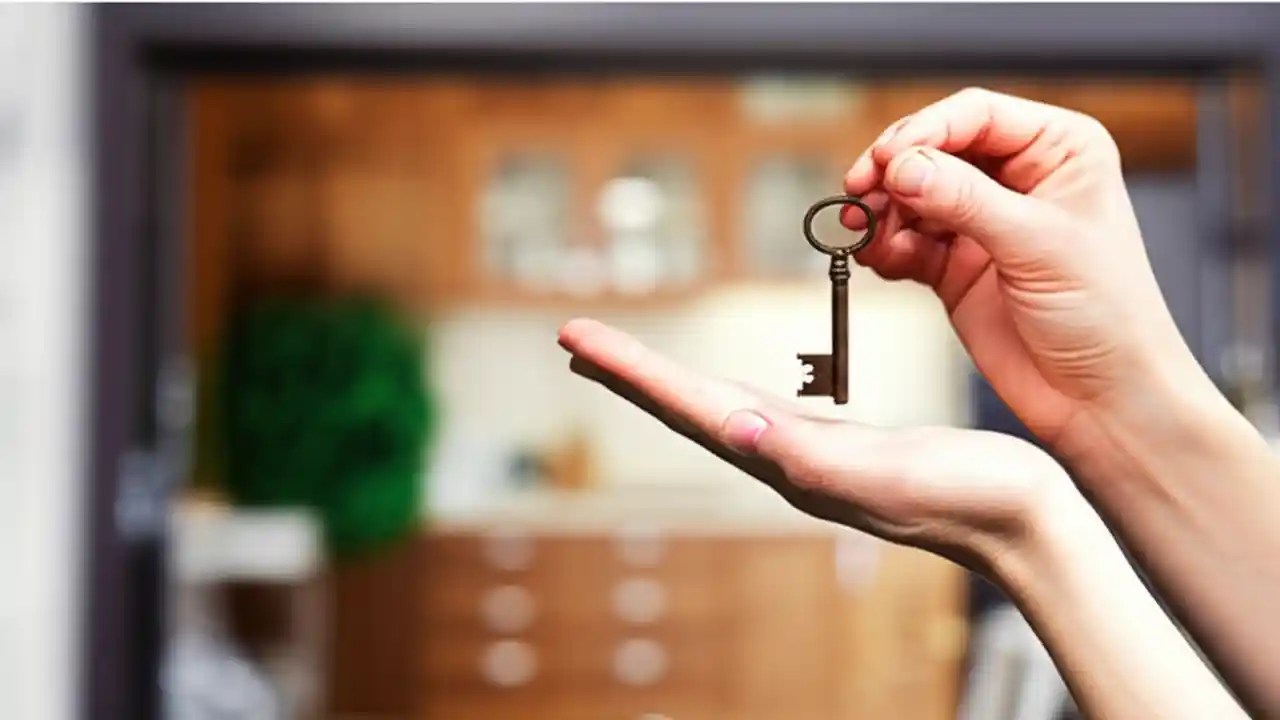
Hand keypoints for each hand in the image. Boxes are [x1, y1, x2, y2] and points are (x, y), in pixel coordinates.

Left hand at [559, 317, 1249, 719]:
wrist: (1022, 523)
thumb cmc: (967, 495)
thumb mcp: (886, 471)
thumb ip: (807, 453)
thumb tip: (734, 428)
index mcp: (783, 458)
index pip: (685, 406)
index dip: (628, 370)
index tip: (573, 337)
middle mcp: (781, 458)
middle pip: (684, 406)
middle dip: (628, 372)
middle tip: (575, 340)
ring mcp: (806, 454)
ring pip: (714, 406)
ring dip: (664, 381)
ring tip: (625, 359)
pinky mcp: (836, 445)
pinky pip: (759, 407)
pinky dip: (721, 388)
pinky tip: (722, 388)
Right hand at [841, 87, 1216, 452]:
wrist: (1100, 399)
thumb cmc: (1110, 316)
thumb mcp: (1039, 244)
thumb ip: (966, 200)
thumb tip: (905, 168)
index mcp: (1060, 151)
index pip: (976, 116)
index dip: (925, 131)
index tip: (888, 159)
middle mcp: (1019, 180)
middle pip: (933, 151)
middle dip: (893, 172)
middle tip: (861, 192)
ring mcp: (983, 224)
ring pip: (912, 196)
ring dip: (882, 213)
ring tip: (867, 233)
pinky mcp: (956, 266)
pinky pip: (906, 242)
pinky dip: (886, 248)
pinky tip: (883, 258)